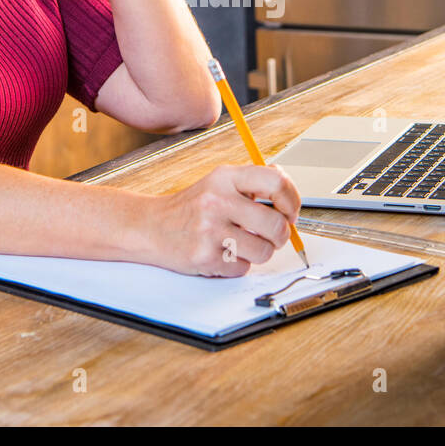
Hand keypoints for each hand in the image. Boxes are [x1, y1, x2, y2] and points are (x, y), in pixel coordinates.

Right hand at [144, 164, 302, 276]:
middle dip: (280, 235)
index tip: (290, 212)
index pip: (276, 182)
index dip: (292, 200)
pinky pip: (243, 268)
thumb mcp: (219, 182)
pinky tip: (222, 253)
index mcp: (225, 177)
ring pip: (264, 251)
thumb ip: (252, 182)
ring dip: (259, 252)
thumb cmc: (191, 207)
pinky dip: (238, 265)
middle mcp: (217, 200)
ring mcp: (210, 230)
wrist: (152, 227)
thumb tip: (287, 188)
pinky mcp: (205, 257)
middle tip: (272, 236)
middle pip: (276, 224)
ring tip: (242, 244)